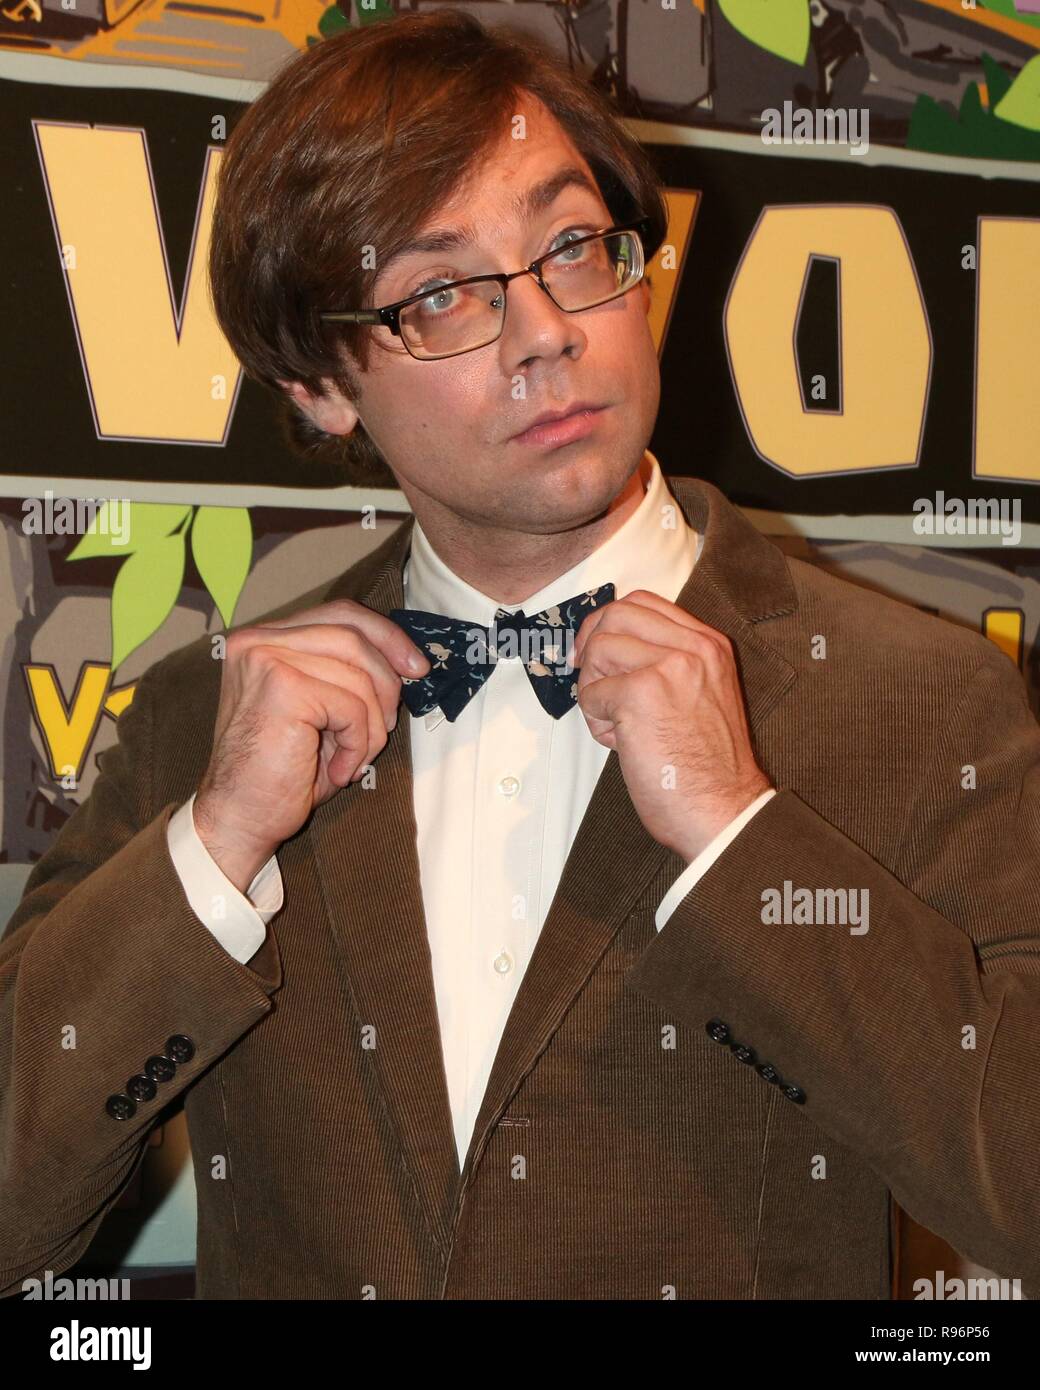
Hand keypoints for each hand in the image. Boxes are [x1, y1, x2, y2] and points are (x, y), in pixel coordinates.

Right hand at [193, 599, 429, 890]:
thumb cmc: (281, 772)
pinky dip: (358, 744)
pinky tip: (338, 770)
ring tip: (355, 757)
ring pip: (358, 674)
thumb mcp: (321, 710)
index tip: (416, 666)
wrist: (238, 818)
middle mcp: (259, 639)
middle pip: (353, 634)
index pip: (341, 613)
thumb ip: (347, 676)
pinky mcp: (282, 686)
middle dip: (388, 679)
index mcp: (265, 639)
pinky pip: (351, 706)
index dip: (386, 636)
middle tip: (390, 723)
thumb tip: (408, 662)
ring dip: (371, 724)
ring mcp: (267, 658)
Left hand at [572, 589, 772, 862]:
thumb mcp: (703, 694)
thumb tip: (607, 649)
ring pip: (598, 650)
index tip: (596, 651)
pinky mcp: (641, 694)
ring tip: (616, 724)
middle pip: (614, 614)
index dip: (608, 623)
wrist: (724, 809)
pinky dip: (596, 721)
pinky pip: (592, 694)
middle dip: (591, 647)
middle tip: (593, 684)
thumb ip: (667, 664)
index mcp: (709, 645)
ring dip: (593, 689)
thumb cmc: (708, 768)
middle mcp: (692, 648)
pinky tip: (621, 742)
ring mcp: (668, 667)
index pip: (644, 602)